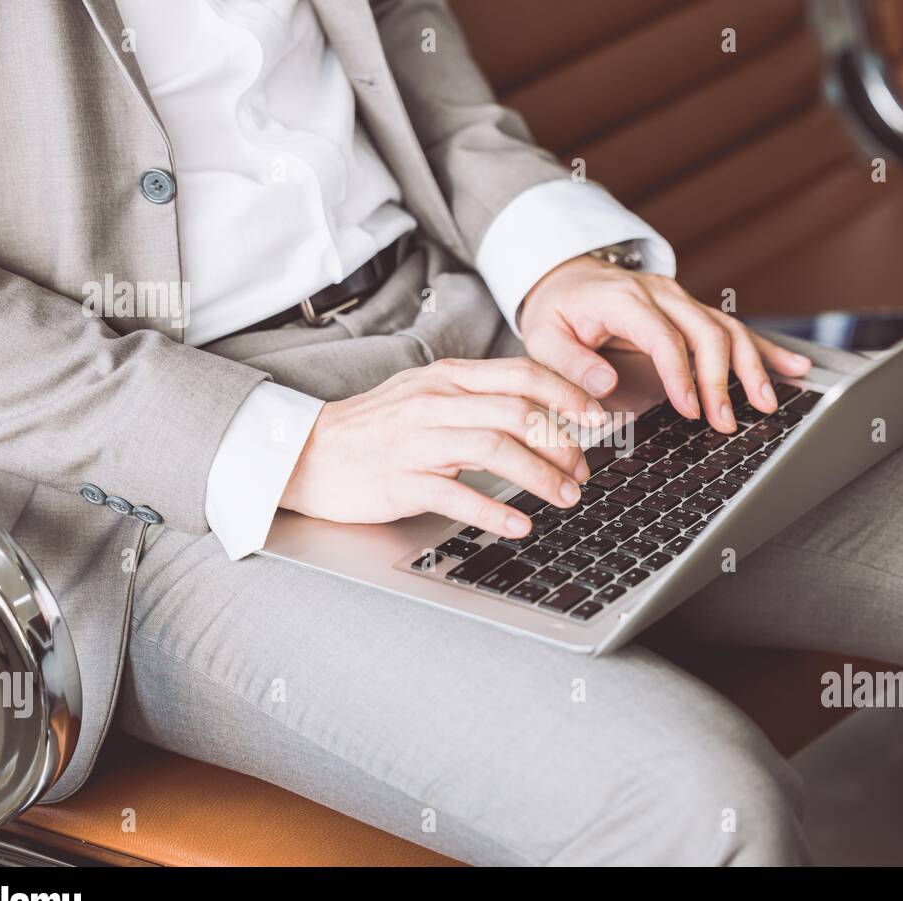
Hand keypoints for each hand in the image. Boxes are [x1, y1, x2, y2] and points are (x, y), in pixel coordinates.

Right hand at [280, 357, 603, 536]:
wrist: (304, 452)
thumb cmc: (372, 430)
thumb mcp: (426, 396)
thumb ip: (476, 399)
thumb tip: (537, 413)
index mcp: (447, 378)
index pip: (520, 374)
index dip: (567, 394)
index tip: (598, 418)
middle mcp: (435, 402)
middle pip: (517, 412)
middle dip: (562, 443)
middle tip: (583, 471)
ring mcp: (416, 441)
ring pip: (495, 448)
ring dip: (541, 476)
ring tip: (565, 497)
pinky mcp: (399, 480)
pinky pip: (456, 495)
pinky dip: (495, 511)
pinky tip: (520, 524)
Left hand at [518, 255, 811, 432]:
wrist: (567, 278)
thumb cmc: (558, 312)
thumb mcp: (545, 338)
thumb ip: (572, 364)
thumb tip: (603, 388)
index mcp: (624, 299)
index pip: (662, 336)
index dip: (681, 375)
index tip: (691, 410)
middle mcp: (661, 294)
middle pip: (706, 331)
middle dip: (721, 380)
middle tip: (726, 422)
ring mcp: (682, 301)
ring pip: (728, 329)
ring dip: (751, 367)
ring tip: (767, 404)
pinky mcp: (694, 312)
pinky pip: (734, 329)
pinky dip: (766, 349)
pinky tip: (795, 367)